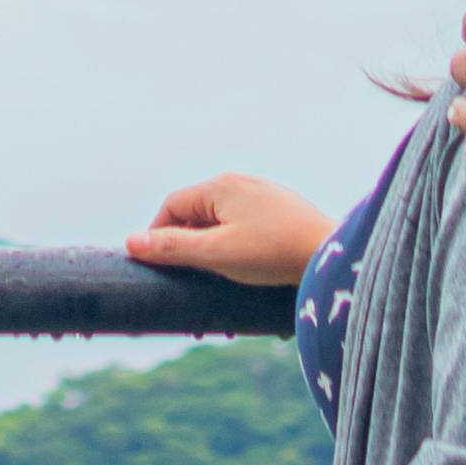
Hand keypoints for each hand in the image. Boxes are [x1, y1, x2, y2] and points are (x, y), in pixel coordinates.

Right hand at [125, 172, 330, 284]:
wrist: (333, 254)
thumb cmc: (274, 253)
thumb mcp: (216, 254)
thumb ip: (173, 248)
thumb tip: (131, 242)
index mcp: (221, 187)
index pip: (172, 207)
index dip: (158, 236)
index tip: (157, 266)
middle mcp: (241, 183)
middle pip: (197, 213)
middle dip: (187, 247)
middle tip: (188, 281)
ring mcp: (264, 195)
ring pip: (222, 222)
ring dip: (212, 250)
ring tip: (217, 281)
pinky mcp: (282, 211)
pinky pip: (246, 227)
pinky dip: (236, 248)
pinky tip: (246, 271)